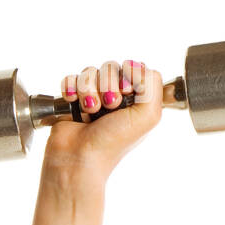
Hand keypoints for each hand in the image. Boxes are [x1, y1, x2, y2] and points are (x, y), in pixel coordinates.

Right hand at [43, 59, 163, 179]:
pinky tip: (76, 108)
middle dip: (108, 86)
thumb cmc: (114, 142)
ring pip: (91, 71)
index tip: (127, 93)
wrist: (78, 158)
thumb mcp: (148, 116)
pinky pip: (72, 78)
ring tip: (91, 112)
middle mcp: (118, 96)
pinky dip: (72, 91)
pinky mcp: (74, 98)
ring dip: (89, 91)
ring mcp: (95, 96)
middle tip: (109, 107)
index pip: (136, 68)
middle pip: (112, 67)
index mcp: (139, 99)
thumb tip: (136, 66)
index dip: (129, 76)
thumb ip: (153, 86)